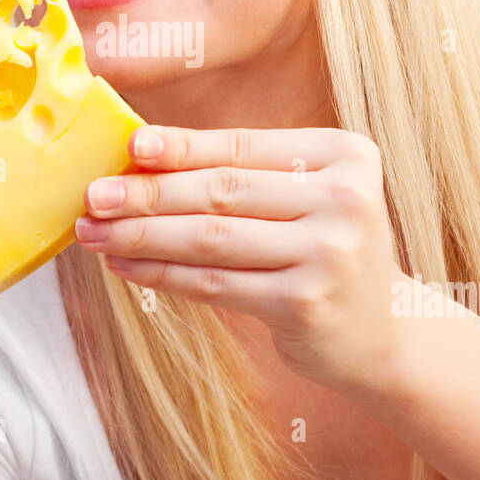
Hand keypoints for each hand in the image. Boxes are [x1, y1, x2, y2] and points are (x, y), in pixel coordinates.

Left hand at [75, 125, 403, 394]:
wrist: (386, 334)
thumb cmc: (328, 252)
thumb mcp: (308, 199)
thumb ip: (245, 175)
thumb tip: (144, 160)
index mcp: (344, 155)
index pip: (243, 146)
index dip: (181, 146)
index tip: (128, 147)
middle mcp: (344, 198)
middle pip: (221, 191)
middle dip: (148, 193)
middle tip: (94, 195)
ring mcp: (328, 253)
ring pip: (210, 238)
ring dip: (142, 235)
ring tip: (95, 232)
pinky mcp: (305, 303)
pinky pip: (215, 284)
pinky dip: (163, 274)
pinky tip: (126, 267)